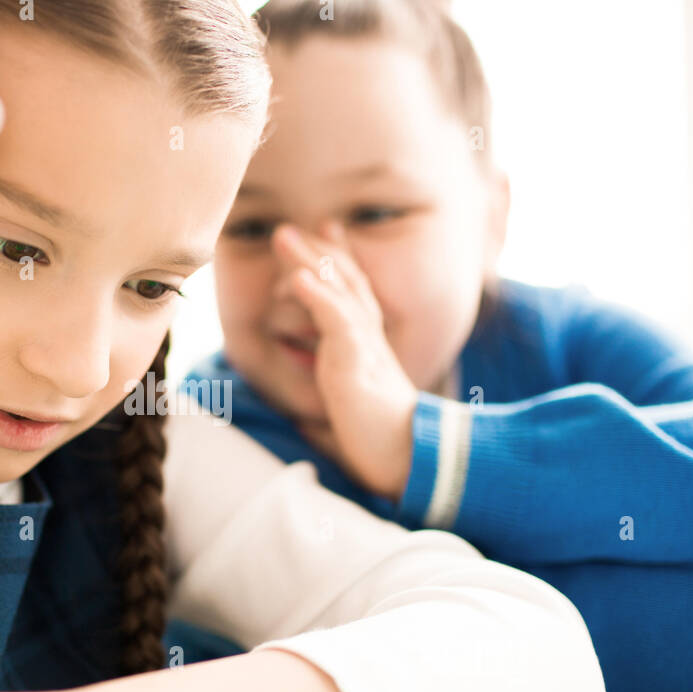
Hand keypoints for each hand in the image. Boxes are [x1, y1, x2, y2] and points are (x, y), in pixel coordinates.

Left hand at [273, 221, 416, 499]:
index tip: (321, 240)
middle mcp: (369, 342)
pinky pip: (337, 320)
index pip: (351, 299)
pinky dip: (318, 295)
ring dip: (311, 261)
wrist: (408, 462)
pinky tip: (299, 277)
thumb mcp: (348, 426)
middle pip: (345, 284)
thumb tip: (305, 426)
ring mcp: (365, 348)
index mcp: (366, 352)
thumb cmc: (381, 450)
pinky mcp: (358, 362)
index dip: (336, 268)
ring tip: (284, 236)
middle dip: (318, 253)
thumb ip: (327, 418)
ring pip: (339, 292)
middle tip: (290, 229)